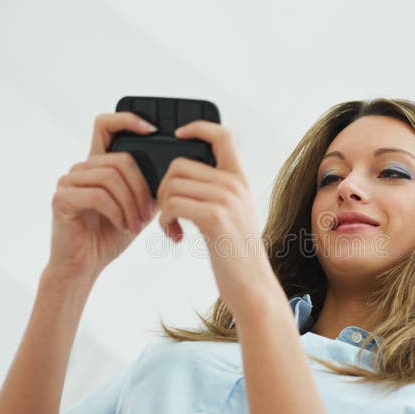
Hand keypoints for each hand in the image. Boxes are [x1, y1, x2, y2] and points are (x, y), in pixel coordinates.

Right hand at [47, 112, 157, 277]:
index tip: (151, 129)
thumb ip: (148, 189)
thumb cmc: (108, 237)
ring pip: (110, 177)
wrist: (84, 265)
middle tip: (148, 215)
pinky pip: (98, 196)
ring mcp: (68, 182)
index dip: (127, 119)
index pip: (106, 126)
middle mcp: (81, 169)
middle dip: (141, 189)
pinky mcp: (62, 198)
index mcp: (98, 166)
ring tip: (136, 225)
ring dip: (131, 204)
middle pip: (120, 159)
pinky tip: (122, 227)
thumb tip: (172, 174)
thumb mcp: (136, 209)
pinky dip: (117, 212)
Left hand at [154, 120, 279, 314]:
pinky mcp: (214, 217)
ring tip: (171, 228)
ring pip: (172, 184)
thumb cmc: (237, 255)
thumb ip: (217, 193)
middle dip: (164, 188)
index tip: (178, 134)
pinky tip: (174, 236)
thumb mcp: (234, 215)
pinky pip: (173, 204)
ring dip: (162, 208)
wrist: (252, 286)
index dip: (198, 127)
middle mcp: (235, 184)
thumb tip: (184, 179)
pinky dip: (165, 221)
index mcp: (240, 180)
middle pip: (180, 164)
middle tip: (168, 214)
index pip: (222, 135)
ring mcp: (226, 199)